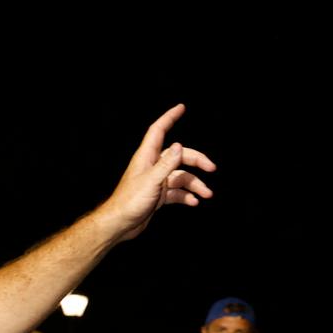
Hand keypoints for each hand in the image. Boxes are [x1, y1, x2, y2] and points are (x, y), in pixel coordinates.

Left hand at [96, 104, 215, 242]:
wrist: (120, 224)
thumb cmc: (130, 202)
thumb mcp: (151, 181)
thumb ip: (166, 164)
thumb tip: (180, 146)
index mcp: (147, 157)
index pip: (158, 130)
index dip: (169, 118)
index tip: (181, 107)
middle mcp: (152, 166)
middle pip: (179, 155)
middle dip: (196, 160)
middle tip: (212, 168)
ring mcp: (156, 181)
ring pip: (181, 176)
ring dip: (195, 184)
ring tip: (207, 194)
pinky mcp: (158, 195)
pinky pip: (177, 192)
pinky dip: (186, 196)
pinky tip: (194, 203)